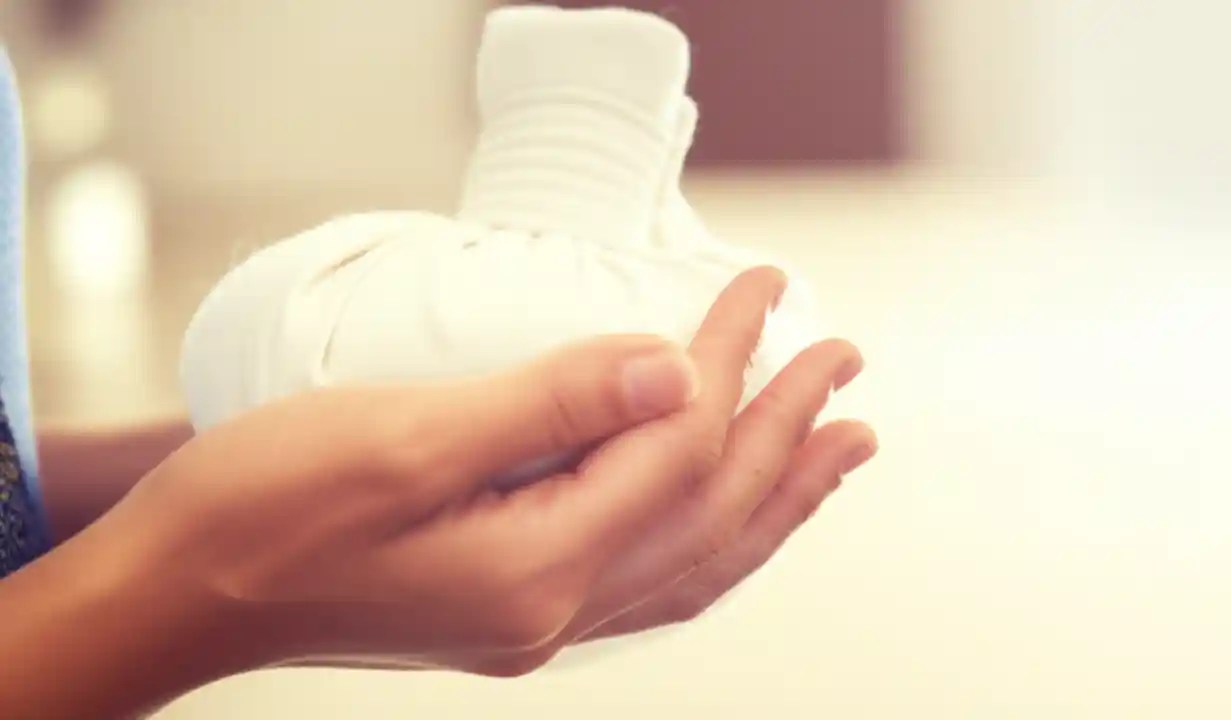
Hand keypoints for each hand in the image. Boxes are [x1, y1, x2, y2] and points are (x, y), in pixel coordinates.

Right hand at [91, 267, 794, 676]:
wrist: (179, 590)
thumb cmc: (264, 510)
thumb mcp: (402, 441)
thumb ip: (547, 406)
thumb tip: (668, 372)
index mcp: (533, 571)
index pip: (675, 453)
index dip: (731, 364)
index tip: (765, 288)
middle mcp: (552, 610)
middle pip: (709, 516)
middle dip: (787, 435)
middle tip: (848, 368)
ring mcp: (535, 619)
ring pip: (694, 560)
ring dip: (773, 498)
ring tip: (835, 449)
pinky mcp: (510, 606)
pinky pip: (649, 577)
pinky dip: (710, 536)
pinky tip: (728, 512)